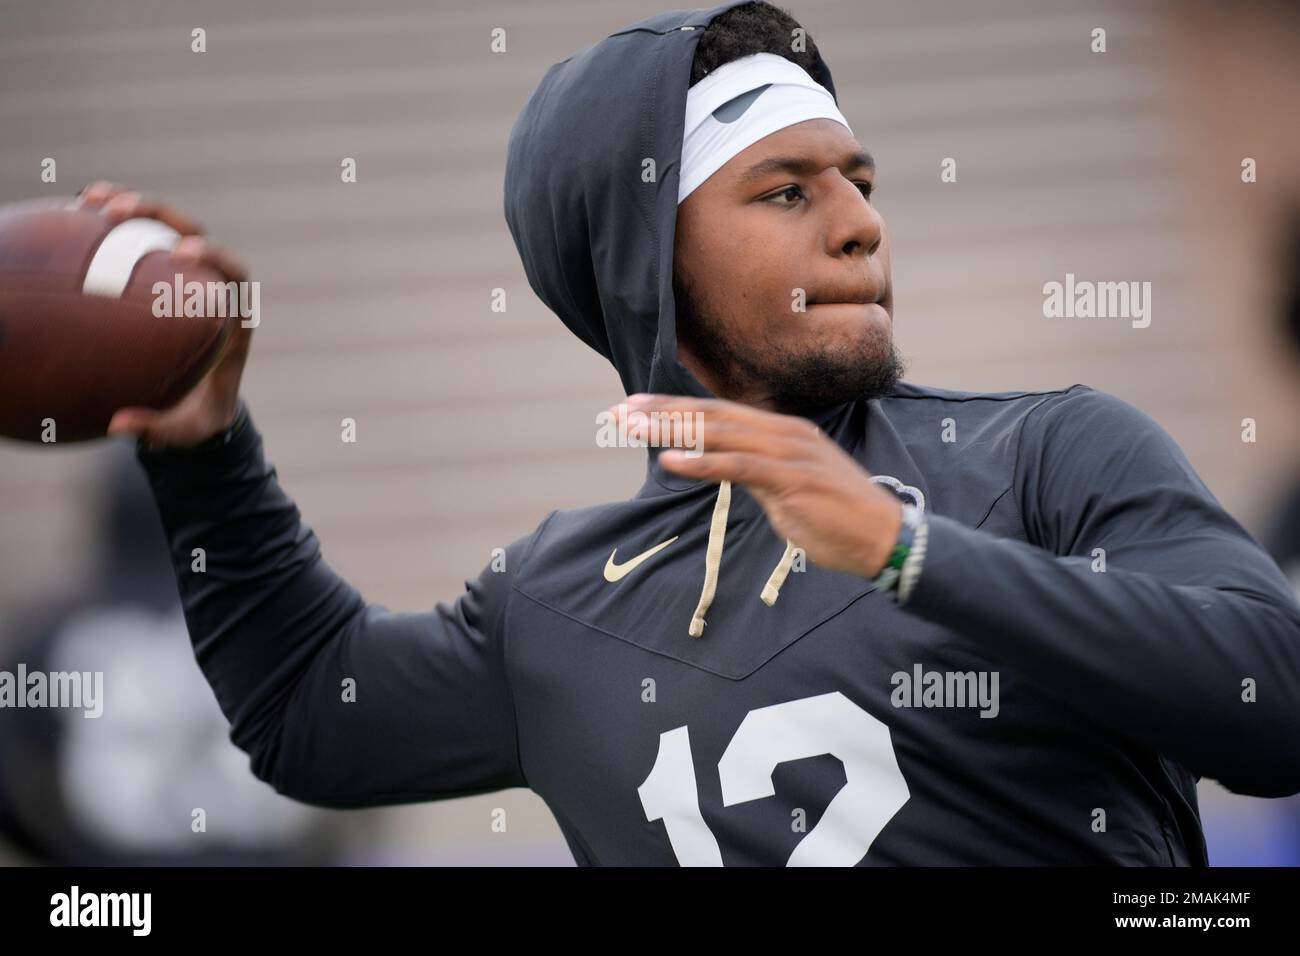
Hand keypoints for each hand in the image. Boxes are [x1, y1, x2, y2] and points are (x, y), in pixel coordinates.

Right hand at [76, 181, 253, 448]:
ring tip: (92, 198)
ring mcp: (188, 278)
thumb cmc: (202, 417)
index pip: (236, 275)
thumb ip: (158, 428)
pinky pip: (140, 243)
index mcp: (234, 319)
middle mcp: (215, 289)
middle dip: (163, 217)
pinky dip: (113, 226)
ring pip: (166, 230)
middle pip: (197, 237)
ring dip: (134, 209)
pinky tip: (77, 212)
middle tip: (121, 213)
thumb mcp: (187, 430)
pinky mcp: (161, 276)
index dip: (214, 256)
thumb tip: (118, 427)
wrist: (204, 409)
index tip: (181, 254)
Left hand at [609, 394, 903, 577]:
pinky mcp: (791, 479)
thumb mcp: (787, 489)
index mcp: (782, 431)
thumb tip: (725, 468)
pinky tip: (671, 460)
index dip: (675, 408)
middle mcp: (783, 432)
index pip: (719, 413)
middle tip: (620, 412)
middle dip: (663, 411)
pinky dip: (701, 460)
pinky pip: (737, 465)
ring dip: (673, 429)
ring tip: (633, 428)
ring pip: (720, 432)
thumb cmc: (837, 518)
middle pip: (712, 414)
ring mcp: (789, 452)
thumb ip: (756, 473)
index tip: (637, 409)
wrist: (884, 538)